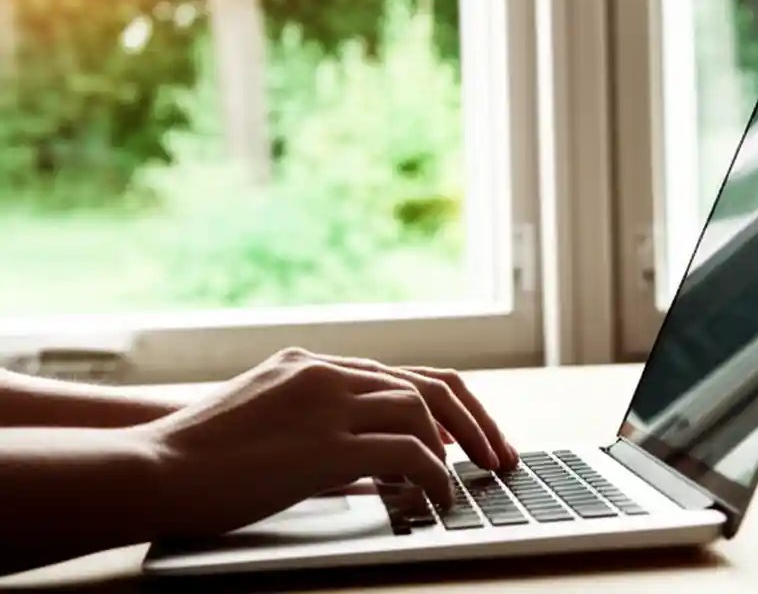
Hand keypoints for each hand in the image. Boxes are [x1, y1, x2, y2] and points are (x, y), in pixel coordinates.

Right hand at [137, 348, 515, 538]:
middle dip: (473, 421)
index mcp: (313, 366)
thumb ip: (321, 429)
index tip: (471, 435)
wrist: (151, 466)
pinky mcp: (325, 444)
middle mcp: (327, 374)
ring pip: (424, 411)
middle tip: (499, 456)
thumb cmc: (201, 458)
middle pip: (428, 384)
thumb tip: (374, 463)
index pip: (402, 375)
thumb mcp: (268, 424)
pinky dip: (434, 475)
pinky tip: (438, 497)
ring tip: (470, 480)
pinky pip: (408, 453)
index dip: (447, 405)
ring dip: (459, 447)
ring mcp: (327, 404)